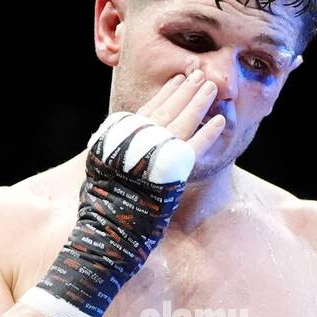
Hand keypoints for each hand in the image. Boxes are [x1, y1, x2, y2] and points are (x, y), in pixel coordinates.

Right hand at [21, 71, 224, 316]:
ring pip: (180, 120)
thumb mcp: (96, 178)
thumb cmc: (98, 218)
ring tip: (211, 86)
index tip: (176, 82)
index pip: (143, 111)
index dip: (162, 96)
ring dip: (198, 102)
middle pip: (164, 110)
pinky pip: (194, 148)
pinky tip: (220, 121)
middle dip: (183, 91)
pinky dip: (208, 134)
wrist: (103, 240)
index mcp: (115, 141)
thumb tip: (114, 148)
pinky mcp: (169, 172)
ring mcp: (151, 155)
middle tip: (198, 75)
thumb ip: (110, 159)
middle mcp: (132, 143)